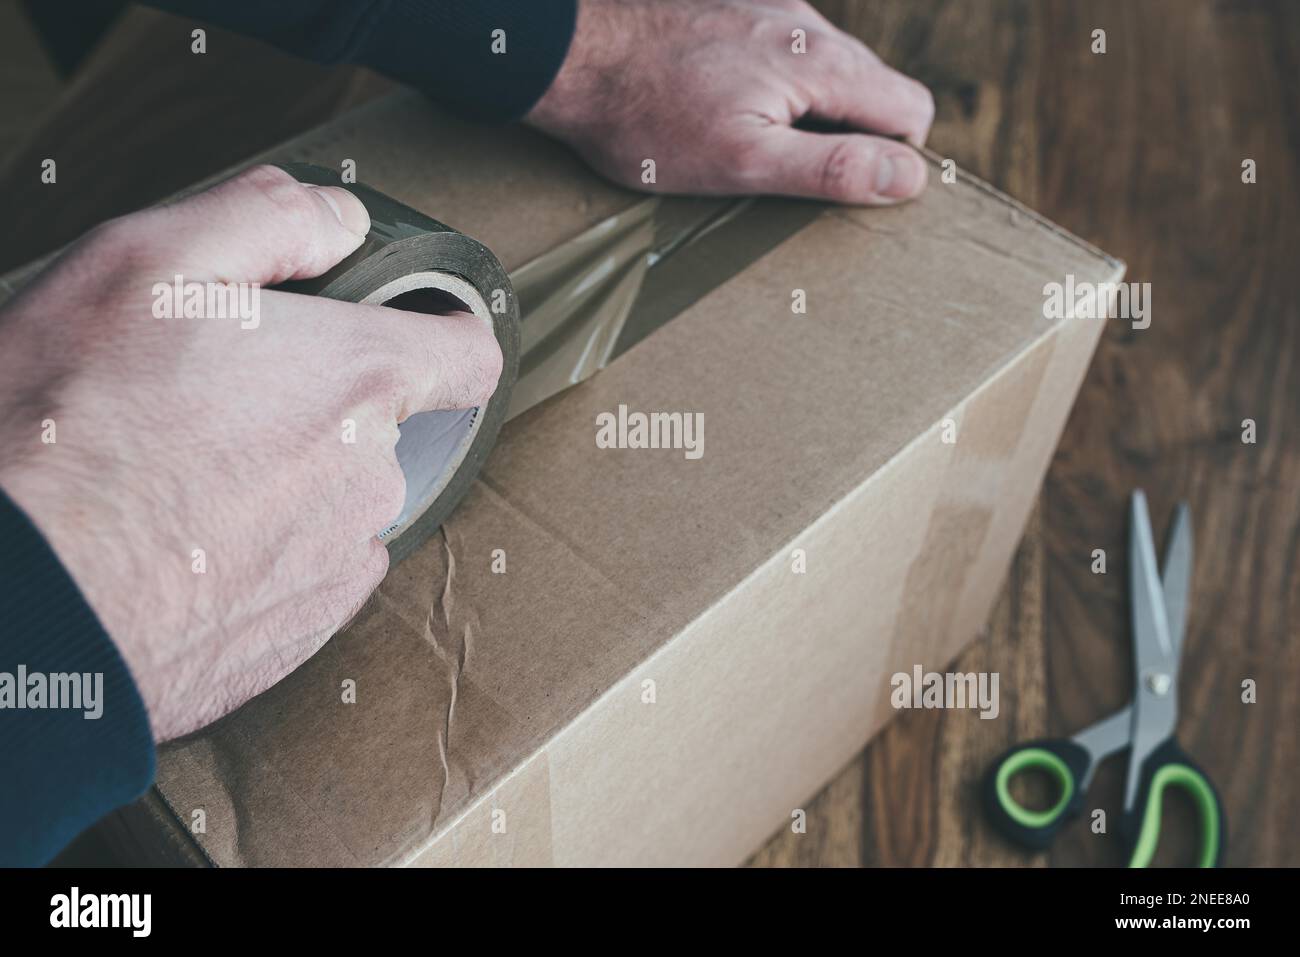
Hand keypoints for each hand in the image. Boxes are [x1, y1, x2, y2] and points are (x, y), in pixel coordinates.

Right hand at [0, 165, 502, 740]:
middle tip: (206, 399)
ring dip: (279, 479)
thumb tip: (342, 221)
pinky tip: (182, 543)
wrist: (22, 604)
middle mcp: (370, 478)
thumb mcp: (146, 266)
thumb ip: (267, 221)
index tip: (416, 326)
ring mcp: (338, 562)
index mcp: (355, 382)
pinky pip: (303, 569)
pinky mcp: (301, 631)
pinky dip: (260, 551)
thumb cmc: (69, 426)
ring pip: (333, 497)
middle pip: (374, 423)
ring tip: (175, 477)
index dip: (445, 332)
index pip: (467, 355)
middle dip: (309, 402)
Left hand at [527, 0, 934, 204]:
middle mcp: (806, 24)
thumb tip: (906, 177)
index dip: (891, 158)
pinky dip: (775, 85)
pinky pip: (785, 51)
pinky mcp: (737, 7)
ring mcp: (771, 9)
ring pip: (828, 69)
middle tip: (789, 174)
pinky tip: (727, 107)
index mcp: (821, 62)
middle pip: (873, 87)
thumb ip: (831, 168)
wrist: (572, 54)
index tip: (844, 188)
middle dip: (850, 135)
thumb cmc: (649, 118)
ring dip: (810, 111)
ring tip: (750, 142)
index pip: (909, 109)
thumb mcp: (744, 162)